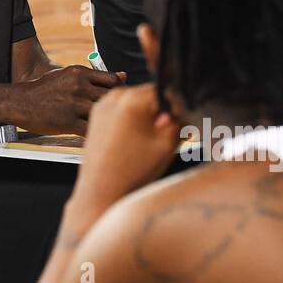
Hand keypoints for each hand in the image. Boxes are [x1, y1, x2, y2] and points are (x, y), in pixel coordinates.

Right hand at [11, 65, 125, 135]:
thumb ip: (96, 77)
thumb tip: (122, 76)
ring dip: (106, 122)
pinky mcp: (67, 122)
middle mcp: (79, 86)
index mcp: (80, 72)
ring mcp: (73, 104)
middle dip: (115, 109)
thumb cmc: (45, 89)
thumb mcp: (68, 75)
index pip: (113, 80)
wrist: (20, 102)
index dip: (119, 92)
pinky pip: (90, 130)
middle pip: (110, 98)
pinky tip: (96, 136)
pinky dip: (96, 134)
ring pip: (102, 114)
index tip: (117, 100)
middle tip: (116, 117)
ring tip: (108, 128)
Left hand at [69, 84, 180, 218]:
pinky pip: (123, 109)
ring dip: (148, 115)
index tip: (181, 125)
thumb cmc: (131, 172)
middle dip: (162, 111)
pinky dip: (133, 120)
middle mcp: (115, 95)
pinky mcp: (97, 114)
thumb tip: (186, 106)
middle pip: (151, 95)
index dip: (178, 108)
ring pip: (137, 102)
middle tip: (166, 136)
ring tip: (148, 141)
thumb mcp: (167, 145)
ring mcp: (103, 104)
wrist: (100, 191)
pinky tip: (134, 142)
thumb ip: (180, 119)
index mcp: (132, 99)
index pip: (167, 91)